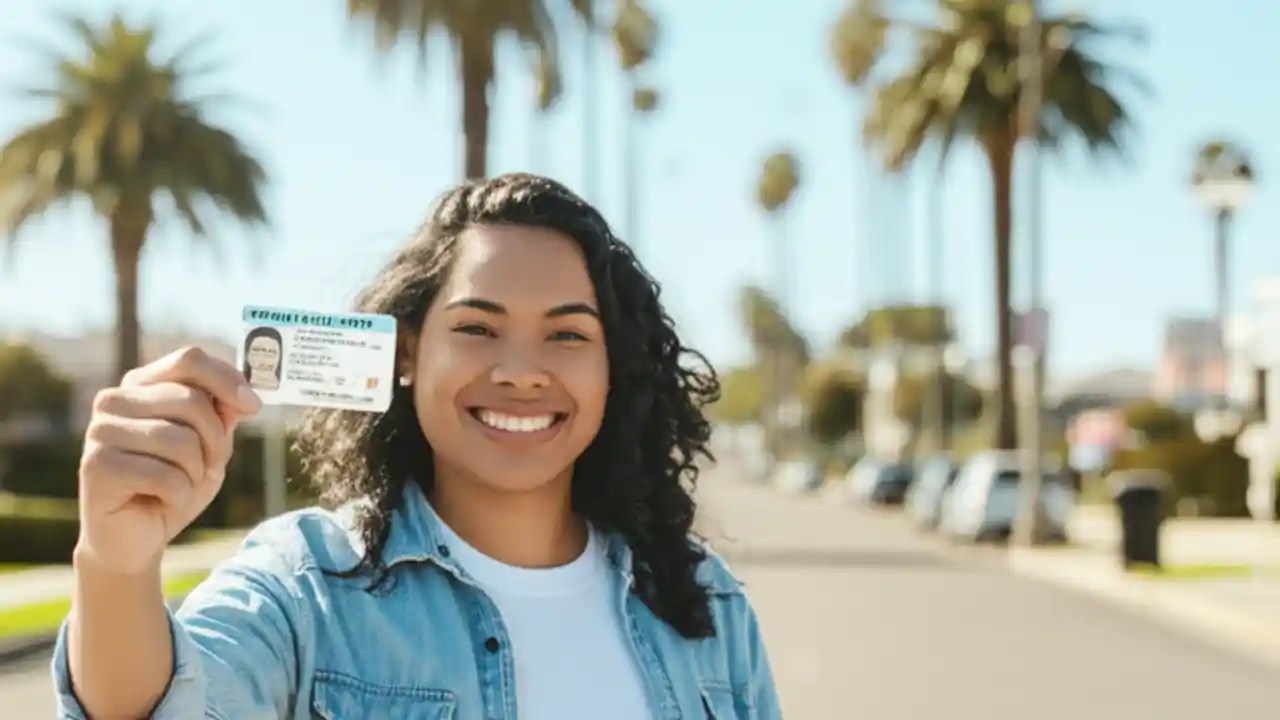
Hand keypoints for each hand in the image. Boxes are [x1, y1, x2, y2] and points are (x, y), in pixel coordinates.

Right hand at [76, 347, 261, 575]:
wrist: (135, 540)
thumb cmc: (172, 486)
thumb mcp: (209, 445)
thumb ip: (223, 414)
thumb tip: (244, 394)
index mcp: (140, 385)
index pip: (189, 360)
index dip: (227, 379)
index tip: (253, 407)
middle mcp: (113, 400)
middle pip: (191, 400)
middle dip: (215, 440)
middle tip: (208, 467)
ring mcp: (100, 431)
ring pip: (181, 440)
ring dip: (195, 472)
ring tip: (178, 487)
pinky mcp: (97, 466)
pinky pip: (166, 475)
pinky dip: (178, 495)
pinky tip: (159, 502)